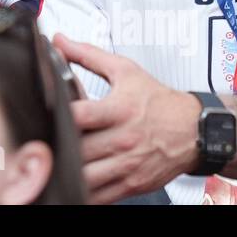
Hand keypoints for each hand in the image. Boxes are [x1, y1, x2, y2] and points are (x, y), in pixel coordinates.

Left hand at [54, 35, 201, 204]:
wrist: (195, 130)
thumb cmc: (159, 101)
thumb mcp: (125, 70)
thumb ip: (88, 55)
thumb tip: (59, 40)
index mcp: (119, 110)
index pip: (81, 115)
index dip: (58, 114)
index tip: (44, 111)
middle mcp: (123, 139)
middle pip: (79, 149)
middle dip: (58, 145)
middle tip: (41, 141)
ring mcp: (128, 165)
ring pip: (87, 178)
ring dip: (67, 172)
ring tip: (53, 162)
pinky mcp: (132, 185)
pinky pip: (101, 196)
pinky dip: (84, 192)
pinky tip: (72, 181)